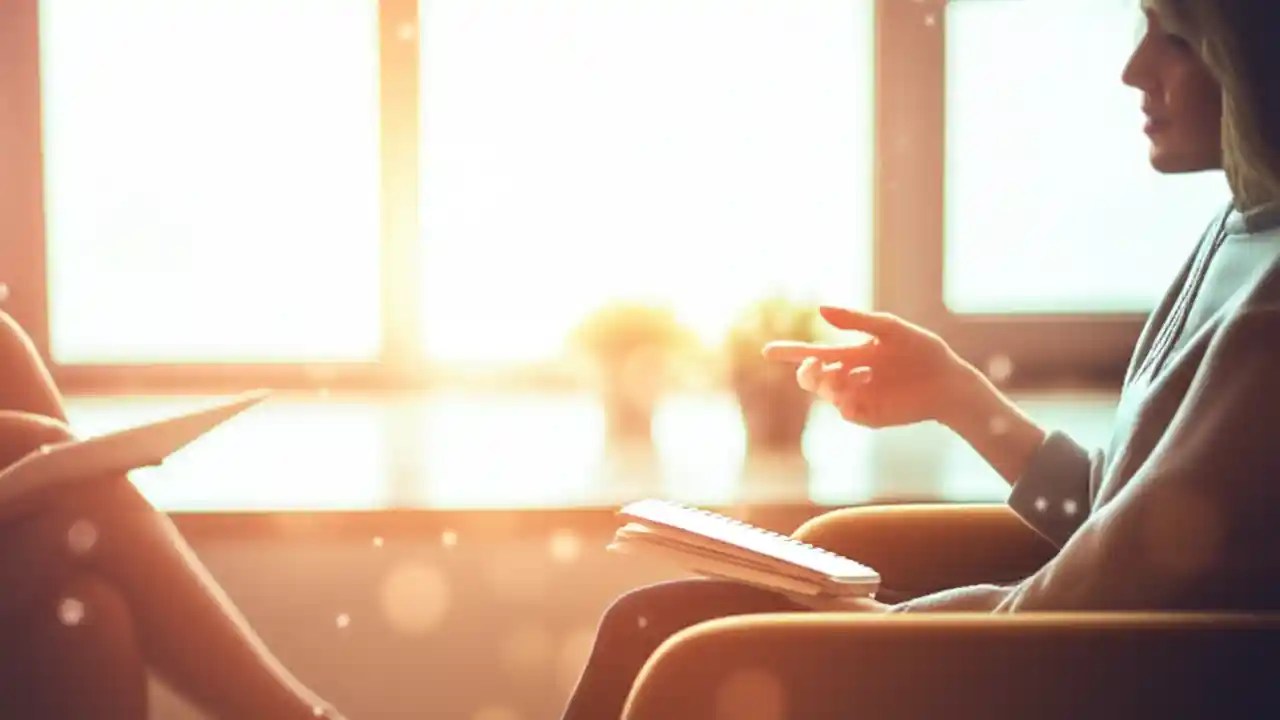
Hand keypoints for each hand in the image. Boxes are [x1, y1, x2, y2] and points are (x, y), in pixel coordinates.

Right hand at [762, 306, 977, 428]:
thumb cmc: (923, 351)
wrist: (948, 381)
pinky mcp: (868, 416)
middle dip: (807, 371)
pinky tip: (862, 386)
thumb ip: (856, 320)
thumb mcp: (890, 329)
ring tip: (860, 373)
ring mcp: (858, 398)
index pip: (813, 354)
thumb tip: (820, 310)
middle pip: (811, 378)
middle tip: (818, 364)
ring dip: (833, 382)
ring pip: (826, 393)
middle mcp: (850, 377)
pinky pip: (844, 410)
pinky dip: (846, 399)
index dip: (790, 352)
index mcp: (852, 354)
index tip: (767, 351)